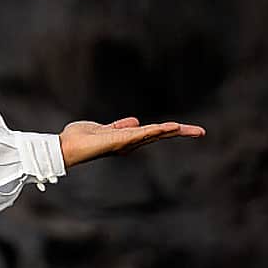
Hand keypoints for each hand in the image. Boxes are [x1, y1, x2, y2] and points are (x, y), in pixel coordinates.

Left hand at [58, 117, 205, 168]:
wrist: (66, 146)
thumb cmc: (80, 139)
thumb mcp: (103, 129)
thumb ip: (119, 126)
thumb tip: (136, 121)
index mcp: (126, 139)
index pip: (152, 133)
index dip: (168, 130)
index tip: (184, 128)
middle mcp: (129, 143)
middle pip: (158, 135)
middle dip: (179, 133)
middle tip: (200, 132)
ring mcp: (126, 143)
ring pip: (154, 135)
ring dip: (172, 131)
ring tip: (192, 130)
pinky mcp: (120, 140)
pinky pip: (142, 134)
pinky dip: (157, 130)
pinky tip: (171, 127)